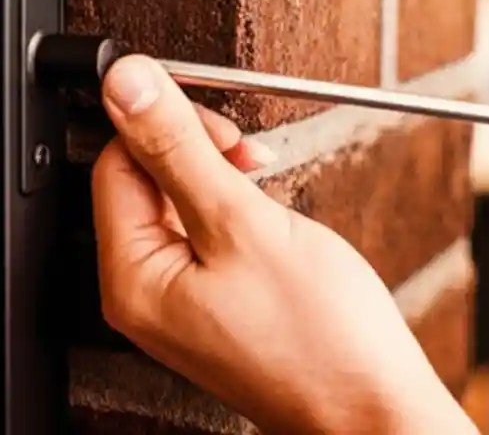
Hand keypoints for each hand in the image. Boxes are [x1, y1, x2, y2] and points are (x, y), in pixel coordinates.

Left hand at [90, 56, 475, 434]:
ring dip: (220, 177)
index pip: (116, 164)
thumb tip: (125, 85)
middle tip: (249, 157)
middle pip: (143, 182)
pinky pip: (205, 236)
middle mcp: (143, 294)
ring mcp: (178, 303)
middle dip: (196, 152)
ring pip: (178, 205)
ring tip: (265, 187)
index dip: (165, 128)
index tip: (218, 124)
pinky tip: (270, 220)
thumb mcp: (244, 223)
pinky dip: (235, 212)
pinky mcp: (213, 305)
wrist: (373, 409)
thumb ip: (179, 149)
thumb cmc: (321, 338)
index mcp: (130, 278)